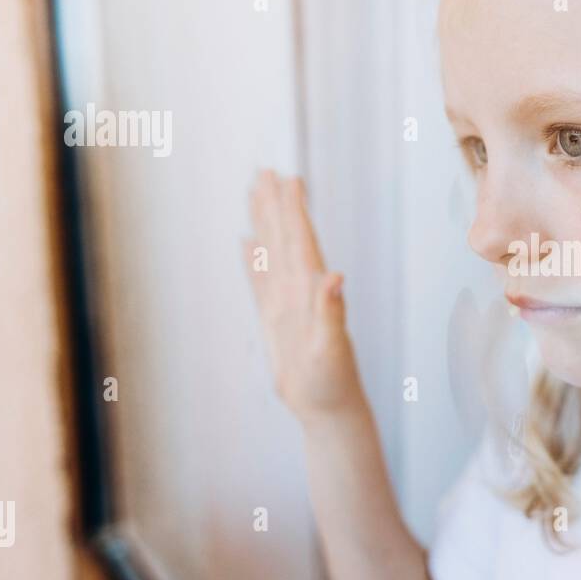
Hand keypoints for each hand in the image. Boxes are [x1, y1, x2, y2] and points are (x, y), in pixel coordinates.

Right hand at [244, 170, 360, 421]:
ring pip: (272, 253)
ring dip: (265, 223)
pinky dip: (252, 260)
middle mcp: (300, 292)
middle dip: (277, 205)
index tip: (289, 178)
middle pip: (286, 238)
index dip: (295, 211)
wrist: (328, 409)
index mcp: (312, 293)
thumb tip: (334, 276)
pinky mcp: (275, 320)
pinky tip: (246, 242)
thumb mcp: (331, 350)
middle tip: (266, 170)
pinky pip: (260, 281)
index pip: (302, 242)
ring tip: (255, 193)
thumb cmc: (333, 384)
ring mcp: (287, 304)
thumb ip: (332, 312)